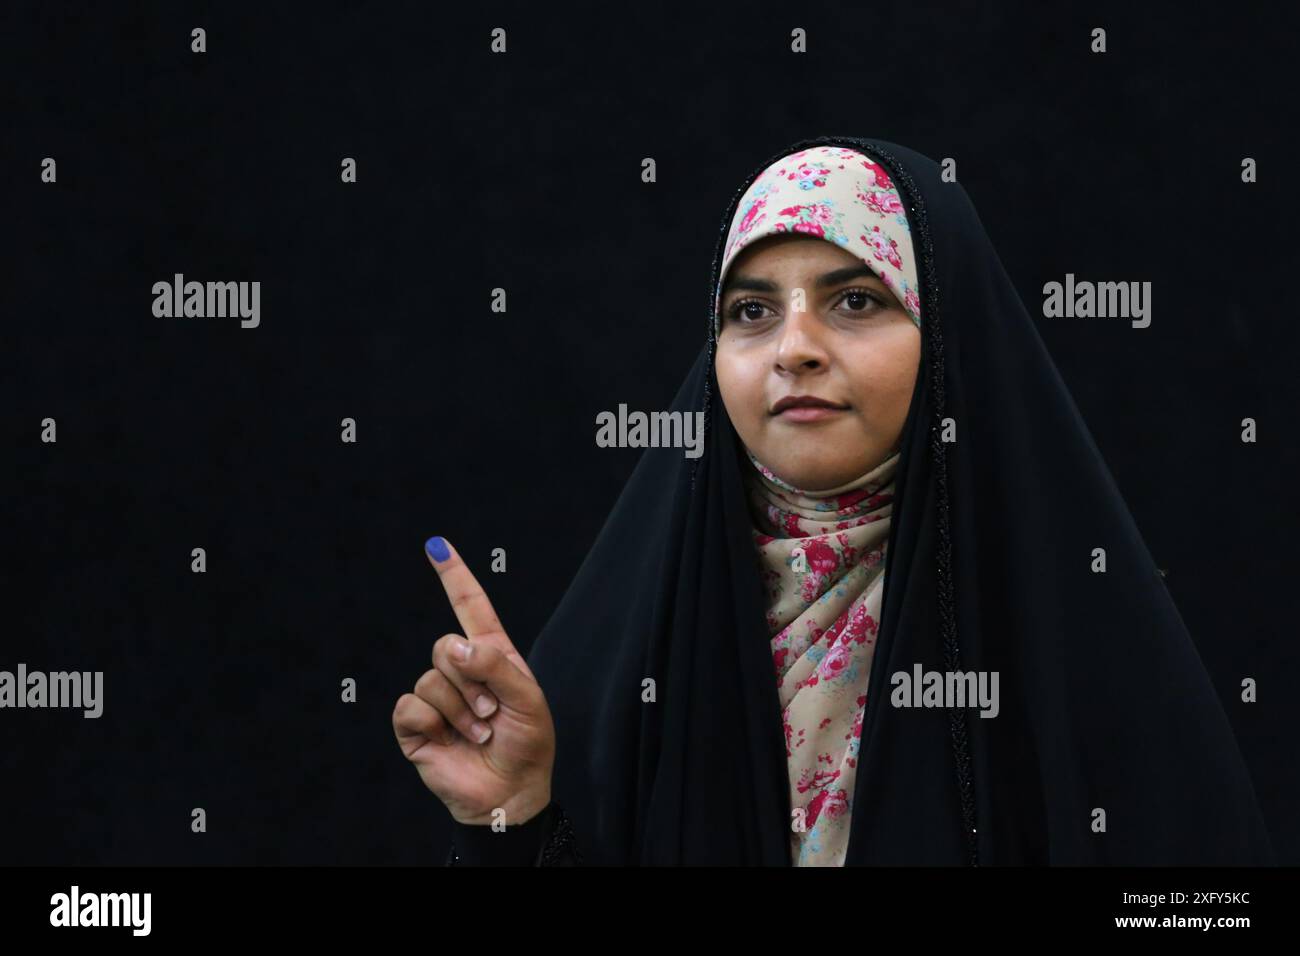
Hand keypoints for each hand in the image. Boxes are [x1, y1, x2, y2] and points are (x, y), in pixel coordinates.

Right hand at [392, 536, 555, 825]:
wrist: (510, 793)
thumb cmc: (527, 744)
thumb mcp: (527, 698)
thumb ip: (495, 664)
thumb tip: (453, 645)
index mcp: (492, 654)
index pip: (470, 606)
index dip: (453, 575)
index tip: (436, 544)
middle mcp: (460, 670)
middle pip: (444, 644)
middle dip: (473, 680)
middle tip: (493, 712)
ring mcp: (436, 698)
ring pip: (431, 678)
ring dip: (462, 710)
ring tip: (480, 732)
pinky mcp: (415, 726)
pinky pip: (411, 706)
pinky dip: (437, 724)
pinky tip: (452, 741)